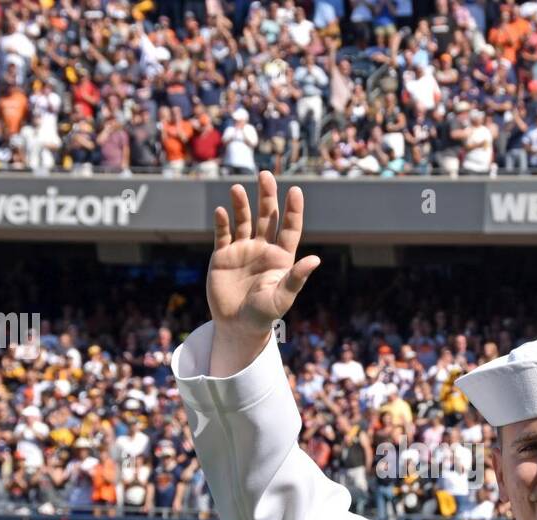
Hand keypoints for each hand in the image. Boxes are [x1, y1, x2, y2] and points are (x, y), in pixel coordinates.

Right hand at [206, 170, 320, 368]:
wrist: (237, 326)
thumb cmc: (264, 315)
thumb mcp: (282, 298)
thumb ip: (296, 278)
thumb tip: (316, 259)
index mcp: (281, 257)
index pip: (289, 228)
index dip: (293, 210)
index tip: (295, 190)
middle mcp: (263, 249)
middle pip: (266, 217)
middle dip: (266, 196)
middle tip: (265, 175)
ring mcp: (243, 250)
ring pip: (243, 221)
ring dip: (241, 205)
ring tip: (236, 188)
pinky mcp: (223, 256)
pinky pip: (223, 234)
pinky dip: (222, 223)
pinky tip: (221, 211)